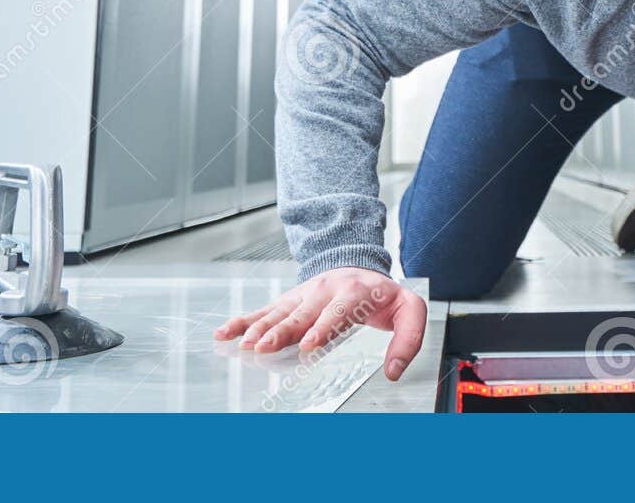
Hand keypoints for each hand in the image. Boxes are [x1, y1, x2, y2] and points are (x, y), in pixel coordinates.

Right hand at [212, 266, 426, 380]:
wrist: (360, 264)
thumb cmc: (383, 295)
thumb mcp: (409, 311)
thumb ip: (408, 339)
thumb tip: (393, 371)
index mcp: (356, 293)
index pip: (339, 312)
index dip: (323, 327)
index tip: (309, 344)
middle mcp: (326, 291)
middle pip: (302, 313)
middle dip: (283, 331)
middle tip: (266, 348)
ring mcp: (305, 295)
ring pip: (279, 312)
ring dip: (260, 328)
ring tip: (244, 345)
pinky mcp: (290, 300)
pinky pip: (264, 310)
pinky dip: (243, 321)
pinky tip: (225, 332)